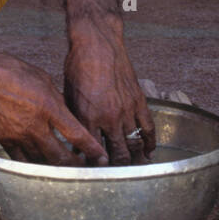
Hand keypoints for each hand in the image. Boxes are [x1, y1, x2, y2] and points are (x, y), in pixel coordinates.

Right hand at [0, 47, 108, 166]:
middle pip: (61, 156)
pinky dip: (36, 165)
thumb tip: (70, 118)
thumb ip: (58, 102)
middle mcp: (35, 125)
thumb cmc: (13, 72)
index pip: (76, 134)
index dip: (92, 149)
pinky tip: (44, 166)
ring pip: (43, 162)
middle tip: (87, 167)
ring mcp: (19, 135)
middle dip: (77, 165)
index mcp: (48, 106)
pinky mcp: (6, 141)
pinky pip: (24, 161)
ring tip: (69, 169)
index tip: (102, 158)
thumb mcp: (44, 80)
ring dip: (58, 168)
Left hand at [63, 15, 154, 164]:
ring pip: (134, 144)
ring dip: (134, 159)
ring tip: (133, 169)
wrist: (97, 43)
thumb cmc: (77, 67)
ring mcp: (126, 110)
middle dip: (117, 169)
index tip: (94, 174)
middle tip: (116, 176)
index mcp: (88, 118)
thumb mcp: (68, 96)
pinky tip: (149, 151)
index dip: (94, 167)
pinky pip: (149, 127)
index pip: (93, 153)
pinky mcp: (139, 100)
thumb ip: (74, 120)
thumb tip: (74, 140)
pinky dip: (150, 142)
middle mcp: (108, 117)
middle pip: (118, 154)